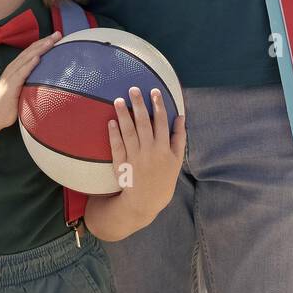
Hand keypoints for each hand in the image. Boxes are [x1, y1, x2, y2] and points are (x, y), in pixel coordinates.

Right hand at [0, 33, 61, 133]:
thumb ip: (29, 83)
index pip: (32, 52)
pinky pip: (22, 72)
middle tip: (58, 34)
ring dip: (40, 48)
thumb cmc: (6, 105)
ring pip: (27, 57)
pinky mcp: (10, 84)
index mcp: (17, 68)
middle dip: (45, 41)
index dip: (44, 43)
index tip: (57, 38)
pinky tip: (38, 58)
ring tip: (51, 41)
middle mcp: (14, 68)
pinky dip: (30, 64)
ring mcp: (11, 75)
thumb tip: (45, 84)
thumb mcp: (20, 90)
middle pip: (31, 50)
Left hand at [108, 87, 186, 221]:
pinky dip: (114, 134)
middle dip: (139, 104)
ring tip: (119, 100)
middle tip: (133, 88)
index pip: (161, 122)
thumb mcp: (176, 161)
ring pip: (128, 132)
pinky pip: (117, 146)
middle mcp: (149, 151)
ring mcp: (135, 157)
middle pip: (143, 123)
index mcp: (164, 149)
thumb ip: (179, 138)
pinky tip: (111, 121)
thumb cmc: (163, 181)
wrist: (145, 203)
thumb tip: (180, 116)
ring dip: (123, 115)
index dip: (158, 106)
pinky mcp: (122, 164)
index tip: (154, 91)